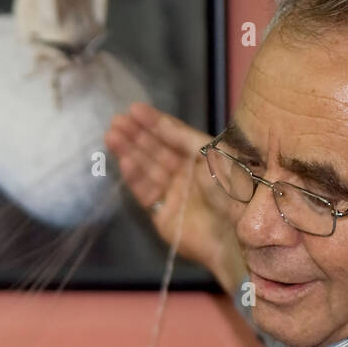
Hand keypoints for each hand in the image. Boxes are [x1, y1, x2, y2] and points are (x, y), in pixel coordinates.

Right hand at [106, 101, 245, 294]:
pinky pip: (145, 192)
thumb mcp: (214, 156)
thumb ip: (186, 139)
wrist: (235, 237)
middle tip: (117, 120)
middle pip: (157, 150)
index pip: (175, 135)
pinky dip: (134, 176)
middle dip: (137, 134)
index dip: (155, 122)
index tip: (134, 109)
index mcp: (204, 157)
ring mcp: (174, 194)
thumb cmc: (232, 192)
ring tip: (112, 135)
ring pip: (147, 168)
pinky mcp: (162, 215)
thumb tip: (163, 124)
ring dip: (130, 151)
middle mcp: (187, 174)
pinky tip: (123, 160)